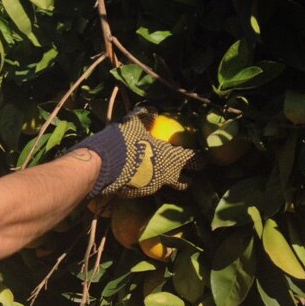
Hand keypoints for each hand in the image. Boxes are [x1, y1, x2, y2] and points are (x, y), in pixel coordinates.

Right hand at [77, 108, 203, 198]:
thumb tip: (152, 110)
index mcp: (170, 158)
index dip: (199, 159)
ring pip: (164, 188)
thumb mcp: (133, 124)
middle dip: (187, 179)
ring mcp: (151, 188)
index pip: (192, 160)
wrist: (101, 165)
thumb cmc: (123, 142)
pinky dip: (145, 184)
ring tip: (159, 176)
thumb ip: (144, 117)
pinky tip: (138, 178)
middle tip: (186, 175)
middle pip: (184, 182)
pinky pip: (145, 189)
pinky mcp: (136, 195)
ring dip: (165, 183)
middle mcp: (164, 176)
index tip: (202, 158)